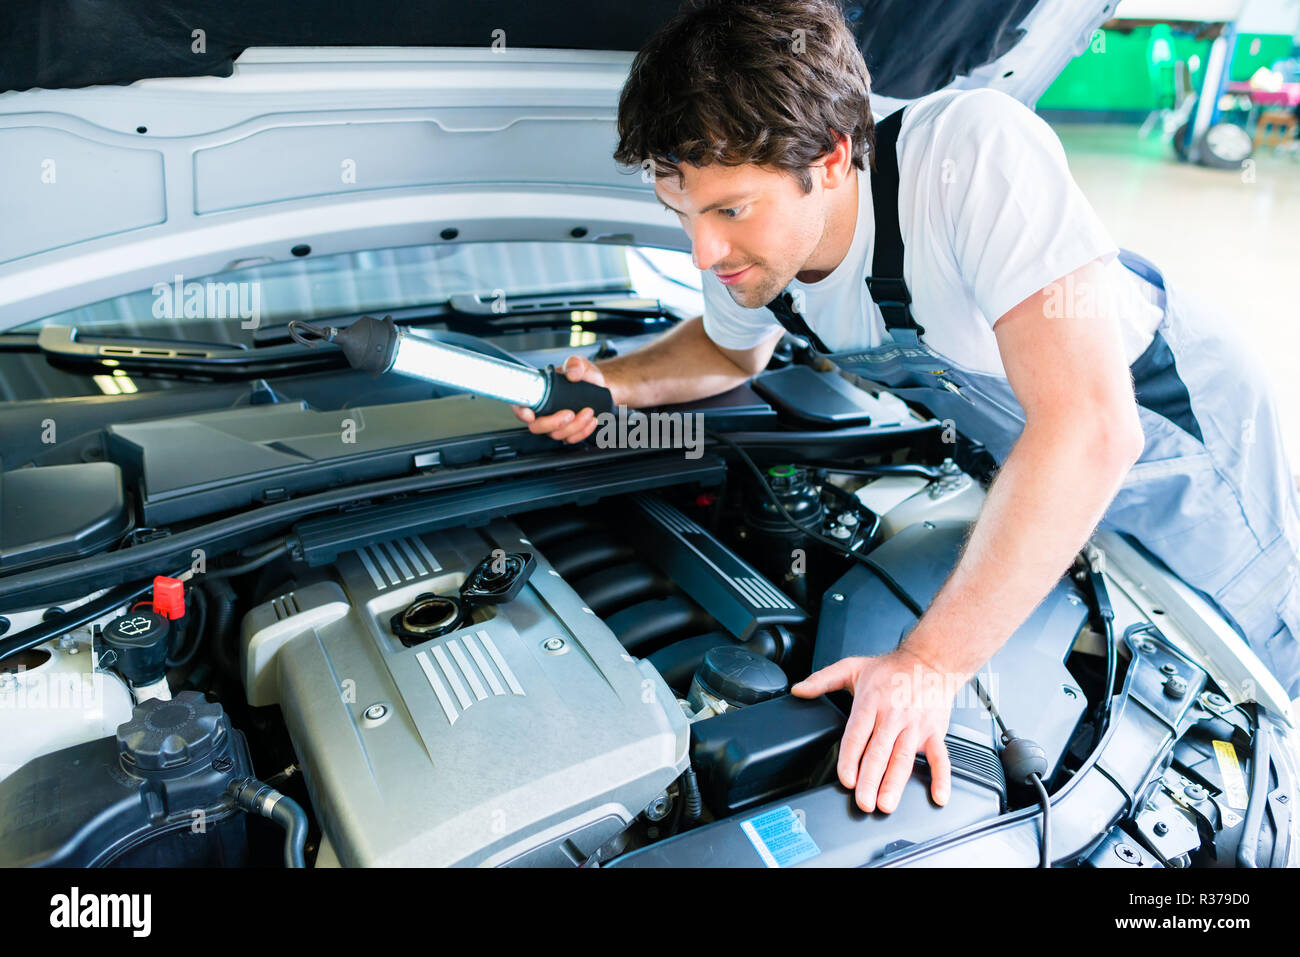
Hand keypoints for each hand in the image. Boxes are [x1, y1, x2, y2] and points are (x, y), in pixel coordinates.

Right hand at [511, 355, 610, 443]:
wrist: (597, 386)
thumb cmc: (582, 375)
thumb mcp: (579, 363)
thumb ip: (575, 364)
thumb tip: (572, 374)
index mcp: (538, 391)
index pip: (520, 404)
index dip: (521, 412)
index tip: (530, 415)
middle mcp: (543, 410)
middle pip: (537, 426)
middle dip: (553, 423)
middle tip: (570, 413)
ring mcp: (554, 422)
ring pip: (556, 434)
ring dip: (574, 426)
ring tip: (588, 412)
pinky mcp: (567, 431)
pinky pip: (570, 439)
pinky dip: (583, 432)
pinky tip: (591, 421)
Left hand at [791, 647, 954, 812]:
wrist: (930, 660)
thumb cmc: (891, 669)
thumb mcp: (852, 667)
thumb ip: (822, 680)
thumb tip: (798, 690)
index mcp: (871, 702)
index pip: (857, 734)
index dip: (851, 758)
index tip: (846, 779)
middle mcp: (893, 715)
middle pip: (879, 751)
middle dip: (871, 779)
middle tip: (864, 802)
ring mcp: (915, 725)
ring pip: (904, 758)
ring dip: (895, 783)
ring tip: (887, 803)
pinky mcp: (935, 732)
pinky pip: (940, 757)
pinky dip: (941, 778)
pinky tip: (938, 796)